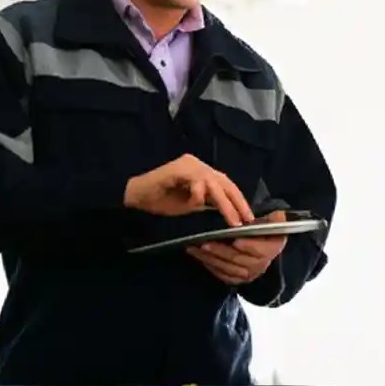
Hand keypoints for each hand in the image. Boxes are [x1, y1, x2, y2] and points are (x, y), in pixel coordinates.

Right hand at [124, 154, 254, 225]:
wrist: (136, 196)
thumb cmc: (161, 200)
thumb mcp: (190, 205)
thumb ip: (207, 204)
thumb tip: (229, 212)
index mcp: (202, 172)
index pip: (226, 184)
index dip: (238, 200)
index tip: (248, 217)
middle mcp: (198, 165)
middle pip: (225, 182)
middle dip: (238, 202)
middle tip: (247, 220)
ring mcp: (189, 164)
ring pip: (214, 183)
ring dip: (224, 203)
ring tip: (232, 220)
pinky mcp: (179, 168)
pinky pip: (196, 181)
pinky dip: (197, 195)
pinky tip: (193, 204)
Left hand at [188, 210, 287, 284]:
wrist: (263, 247)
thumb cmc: (265, 231)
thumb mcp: (273, 222)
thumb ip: (274, 219)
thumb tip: (280, 216)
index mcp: (271, 249)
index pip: (259, 249)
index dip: (248, 245)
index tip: (236, 240)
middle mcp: (260, 265)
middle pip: (238, 259)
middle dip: (219, 251)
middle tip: (204, 243)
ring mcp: (248, 274)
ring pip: (227, 268)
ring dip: (209, 259)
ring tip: (194, 248)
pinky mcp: (237, 280)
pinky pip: (222, 275)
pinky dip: (210, 266)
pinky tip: (199, 257)